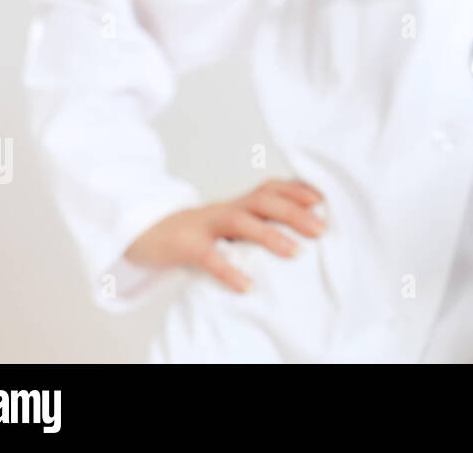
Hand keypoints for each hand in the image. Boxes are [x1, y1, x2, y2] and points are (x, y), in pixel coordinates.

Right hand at [123, 179, 326, 293]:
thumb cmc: (202, 233)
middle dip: (294, 212)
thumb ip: (259, 225)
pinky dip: (228, 269)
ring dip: (269, 235)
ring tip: (296, 252)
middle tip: (321, 230)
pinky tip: (247, 285)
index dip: (297, 190)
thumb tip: (303, 235)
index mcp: (239, 203)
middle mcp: (225, 208)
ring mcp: (204, 223)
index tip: (323, 200)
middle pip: (262, 200)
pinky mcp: (185, 245)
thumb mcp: (231, 224)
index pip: (272, 187)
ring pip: (239, 220)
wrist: (148, 233)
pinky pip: (208, 256)